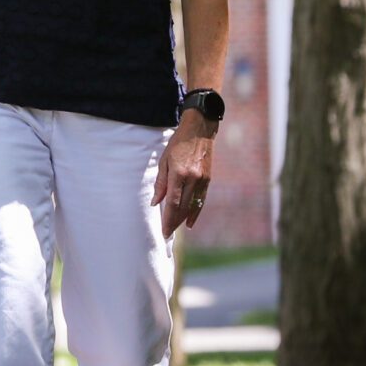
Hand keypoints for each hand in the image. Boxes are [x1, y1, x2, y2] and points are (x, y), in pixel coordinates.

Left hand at [154, 115, 217, 238]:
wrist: (199, 131)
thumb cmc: (178, 144)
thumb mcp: (164, 161)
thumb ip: (160, 183)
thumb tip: (156, 203)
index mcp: (179, 174)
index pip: (173, 203)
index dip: (168, 219)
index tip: (164, 230)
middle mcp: (193, 179)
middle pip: (184, 207)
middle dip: (175, 223)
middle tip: (167, 234)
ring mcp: (203, 180)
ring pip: (193, 205)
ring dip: (184, 219)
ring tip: (175, 229)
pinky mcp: (208, 180)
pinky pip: (201, 200)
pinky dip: (195, 212)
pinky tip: (190, 222)